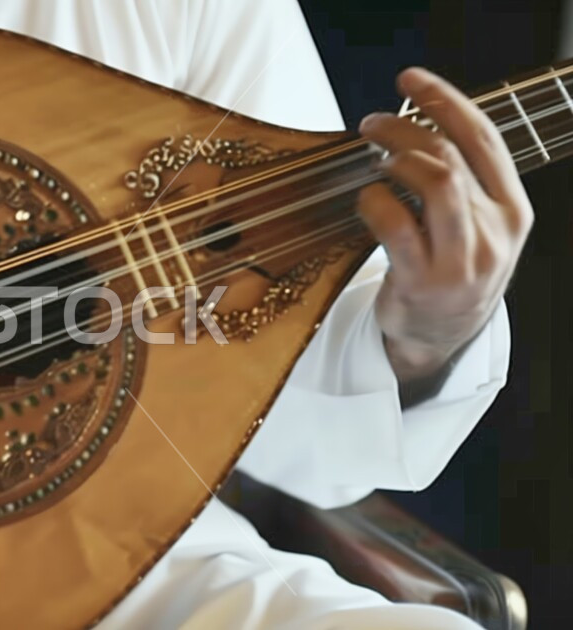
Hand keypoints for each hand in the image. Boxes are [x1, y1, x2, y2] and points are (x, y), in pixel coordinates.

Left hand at [357, 67, 532, 398]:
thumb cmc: (449, 271)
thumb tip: (414, 124)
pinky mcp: (423, 280)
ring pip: (435, 182)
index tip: (410, 80)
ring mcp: (462, 259)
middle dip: (405, 128)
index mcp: (513, 210)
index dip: (445, 101)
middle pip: (452, 157)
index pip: (484, 139)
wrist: (438, 338)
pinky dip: (373, 201)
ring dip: (394, 158)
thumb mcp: (476, 227)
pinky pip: (396, 224)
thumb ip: (462, 182)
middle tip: (371, 123)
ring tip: (372, 158)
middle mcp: (495, 232)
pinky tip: (365, 199)